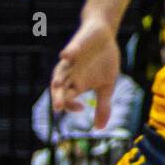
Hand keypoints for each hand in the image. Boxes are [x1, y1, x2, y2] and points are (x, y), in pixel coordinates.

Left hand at [51, 14, 118, 128]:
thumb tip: (100, 129)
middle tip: (58, 107)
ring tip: (58, 84)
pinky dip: (69, 53)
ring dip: (59, 77)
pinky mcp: (76, 45)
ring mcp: (72, 60)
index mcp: (77, 84)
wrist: (103, 35)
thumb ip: (103, 106)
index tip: (82, 108)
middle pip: (60, 87)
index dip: (70, 106)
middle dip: (58, 97)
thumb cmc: (103, 61)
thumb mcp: (106, 86)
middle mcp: (71, 74)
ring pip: (61, 70)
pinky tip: (67, 56)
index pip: (67, 99)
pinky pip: (71, 49)